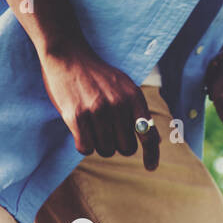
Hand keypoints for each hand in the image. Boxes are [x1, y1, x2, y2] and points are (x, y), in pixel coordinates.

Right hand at [39, 42, 158, 169]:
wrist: (67, 54)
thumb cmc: (97, 75)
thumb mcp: (124, 86)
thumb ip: (139, 111)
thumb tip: (154, 141)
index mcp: (133, 96)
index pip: (148, 134)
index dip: (152, 154)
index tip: (151, 167)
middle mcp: (118, 104)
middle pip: (126, 148)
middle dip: (117, 144)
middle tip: (106, 129)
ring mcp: (97, 111)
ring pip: (105, 150)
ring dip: (98, 143)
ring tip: (91, 123)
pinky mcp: (76, 116)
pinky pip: (86, 148)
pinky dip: (83, 144)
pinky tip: (80, 129)